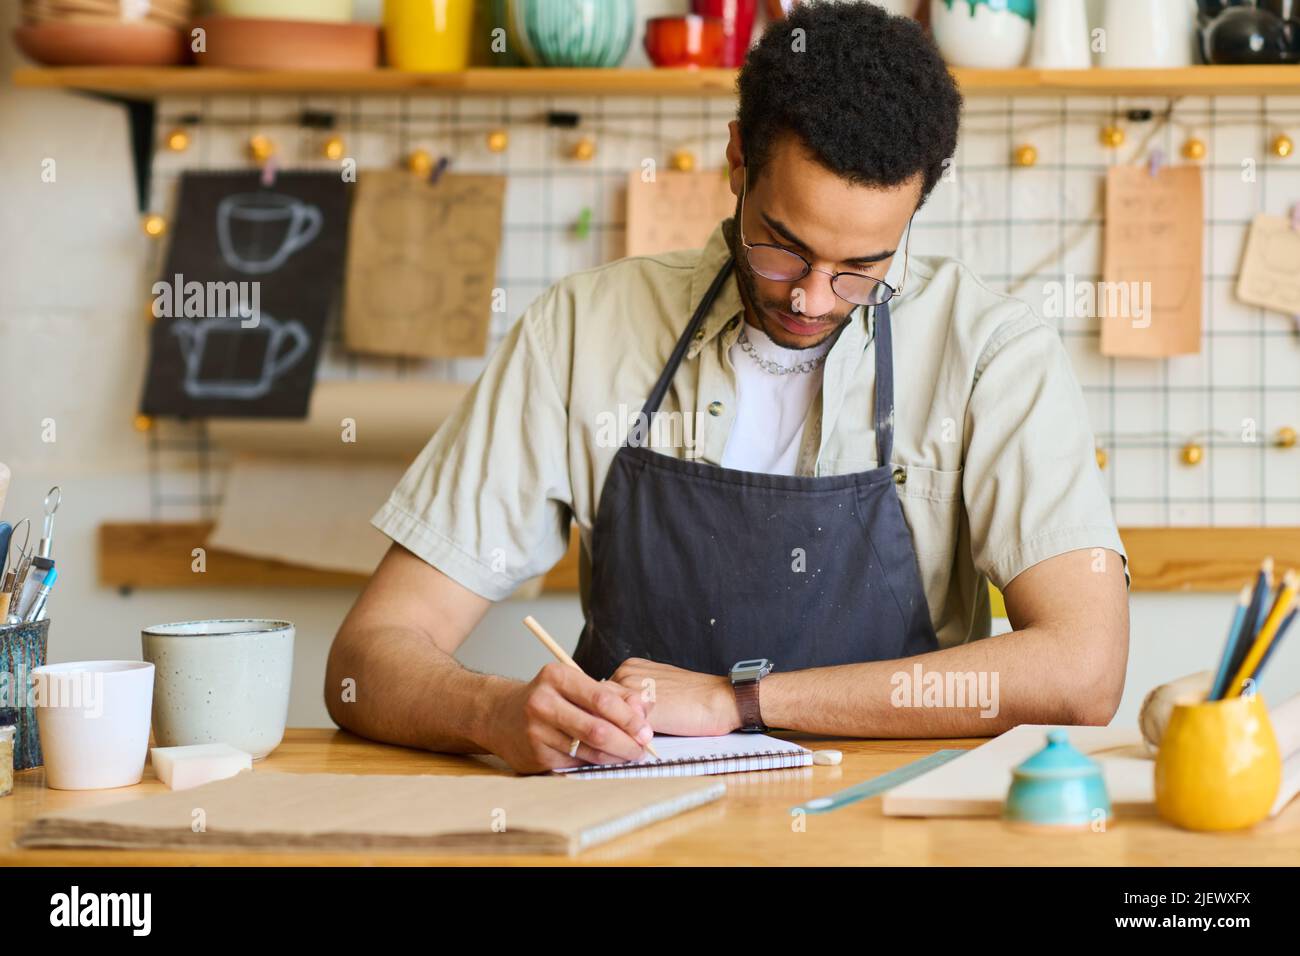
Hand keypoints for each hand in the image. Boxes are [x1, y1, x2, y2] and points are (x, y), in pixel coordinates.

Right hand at [491, 663, 655, 773]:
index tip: (646, 730)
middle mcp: (543, 703)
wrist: (501, 715)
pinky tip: (603, 758)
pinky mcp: (535, 756)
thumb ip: (613, 694)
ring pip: (588, 751)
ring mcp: (536, 731)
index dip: (629, 718)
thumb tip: (644, 710)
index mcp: (557, 677)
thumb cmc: (549, 698)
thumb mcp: (576, 684)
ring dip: (615, 756)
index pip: (602, 699)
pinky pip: (575, 763)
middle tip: (641, 748)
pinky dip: (594, 762)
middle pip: (597, 730)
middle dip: (626, 743)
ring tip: (628, 754)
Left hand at [610, 658, 740, 736]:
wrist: (721, 701)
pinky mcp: (642, 709)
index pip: (600, 695)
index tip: (606, 731)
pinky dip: (621, 743)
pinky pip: (620, 730)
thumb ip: (635, 699)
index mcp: (630, 667)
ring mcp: (632, 689)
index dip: (602, 716)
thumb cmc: (695, 700)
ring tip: (622, 749)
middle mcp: (626, 673)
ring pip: (605, 718)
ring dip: (611, 736)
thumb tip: (614, 719)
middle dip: (602, 726)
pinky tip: (631, 751)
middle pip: (597, 706)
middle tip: (608, 744)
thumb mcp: (659, 690)